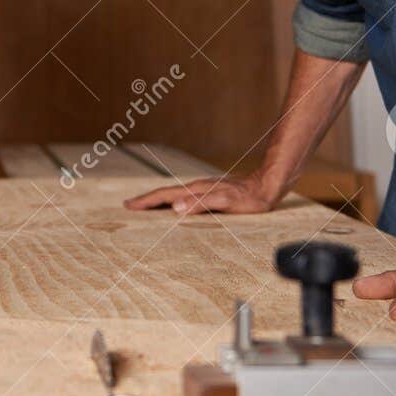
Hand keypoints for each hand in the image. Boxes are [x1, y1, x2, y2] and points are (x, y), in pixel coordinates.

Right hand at [122, 174, 280, 214]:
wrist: (267, 187)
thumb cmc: (248, 198)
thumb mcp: (225, 202)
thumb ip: (201, 204)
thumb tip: (175, 208)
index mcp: (196, 190)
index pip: (165, 195)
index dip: (146, 201)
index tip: (129, 205)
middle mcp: (197, 188)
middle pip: (166, 193)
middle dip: (147, 200)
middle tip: (129, 205)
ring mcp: (203, 191)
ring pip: (175, 196)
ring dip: (158, 201)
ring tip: (147, 207)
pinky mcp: (211, 195)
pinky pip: (186, 199)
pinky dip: (173, 203)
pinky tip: (176, 208)